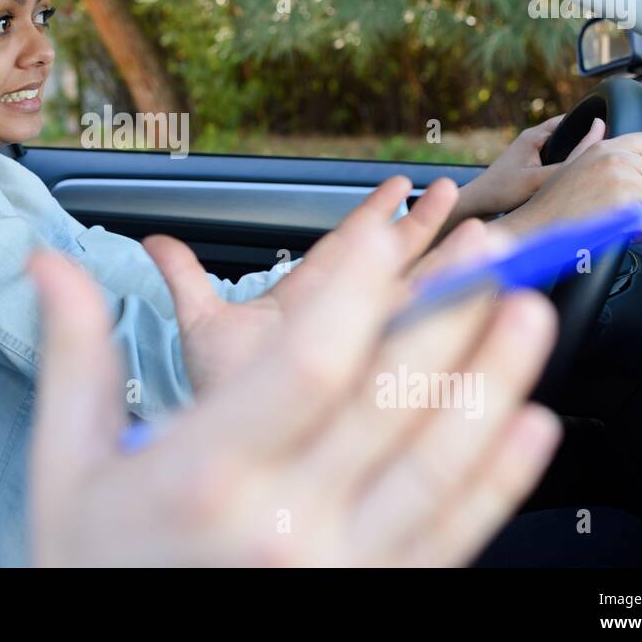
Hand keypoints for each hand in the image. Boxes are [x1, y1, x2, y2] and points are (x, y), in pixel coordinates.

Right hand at [27, 182, 561, 566]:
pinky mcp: (374, 596)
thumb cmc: (97, 570)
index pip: (304, 365)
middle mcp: (284, 523)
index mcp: (206, 475)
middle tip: (493, 252)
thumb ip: (74, 354)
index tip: (388, 237)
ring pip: (441, 464)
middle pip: (391, 402)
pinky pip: (453, 534)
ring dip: (495, 382)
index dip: (357, 293)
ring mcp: (339, 567)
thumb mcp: (65, 464)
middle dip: (451, 314)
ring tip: (529, 313)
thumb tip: (49, 265)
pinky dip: (500, 478)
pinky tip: (530, 425)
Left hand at [164, 175, 464, 392]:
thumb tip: (153, 239)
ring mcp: (363, 352)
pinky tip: (487, 310)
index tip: (401, 184)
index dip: (373, 215)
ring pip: (415, 303)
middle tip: (454, 192)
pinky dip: (455, 329)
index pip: (346, 249)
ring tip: (487, 237)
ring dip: (448, 269)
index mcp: (305, 301)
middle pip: (391, 266)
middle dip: (424, 230)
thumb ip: (186, 280)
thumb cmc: (218, 396)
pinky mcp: (379, 383)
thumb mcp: (204, 329)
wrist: (226, 456)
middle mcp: (340, 323)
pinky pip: (425, 351)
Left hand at [455, 113, 599, 224]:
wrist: (475, 204)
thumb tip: (594, 157)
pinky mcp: (530, 166)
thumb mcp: (538, 180)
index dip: (590, 130)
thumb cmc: (500, 191)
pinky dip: (564, 168)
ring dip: (574, 158)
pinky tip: (572, 183)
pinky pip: (555, 162)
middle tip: (605, 159)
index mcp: (534, 135)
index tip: (610, 143)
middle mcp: (533, 139)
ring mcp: (531, 152)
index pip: (571, 122)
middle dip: (585, 146)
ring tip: (591, 171)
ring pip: (562, 150)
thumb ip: (566, 166)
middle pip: (569, 136)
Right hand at [498, 127, 641, 237]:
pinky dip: (640, 234)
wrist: (536, 227)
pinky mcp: (628, 205)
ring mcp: (624, 181)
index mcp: (606, 147)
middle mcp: (618, 160)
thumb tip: (599, 124)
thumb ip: (590, 143)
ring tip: (622, 221)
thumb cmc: (549, 202)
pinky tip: (619, 232)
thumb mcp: (569, 163)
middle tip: (633, 207)